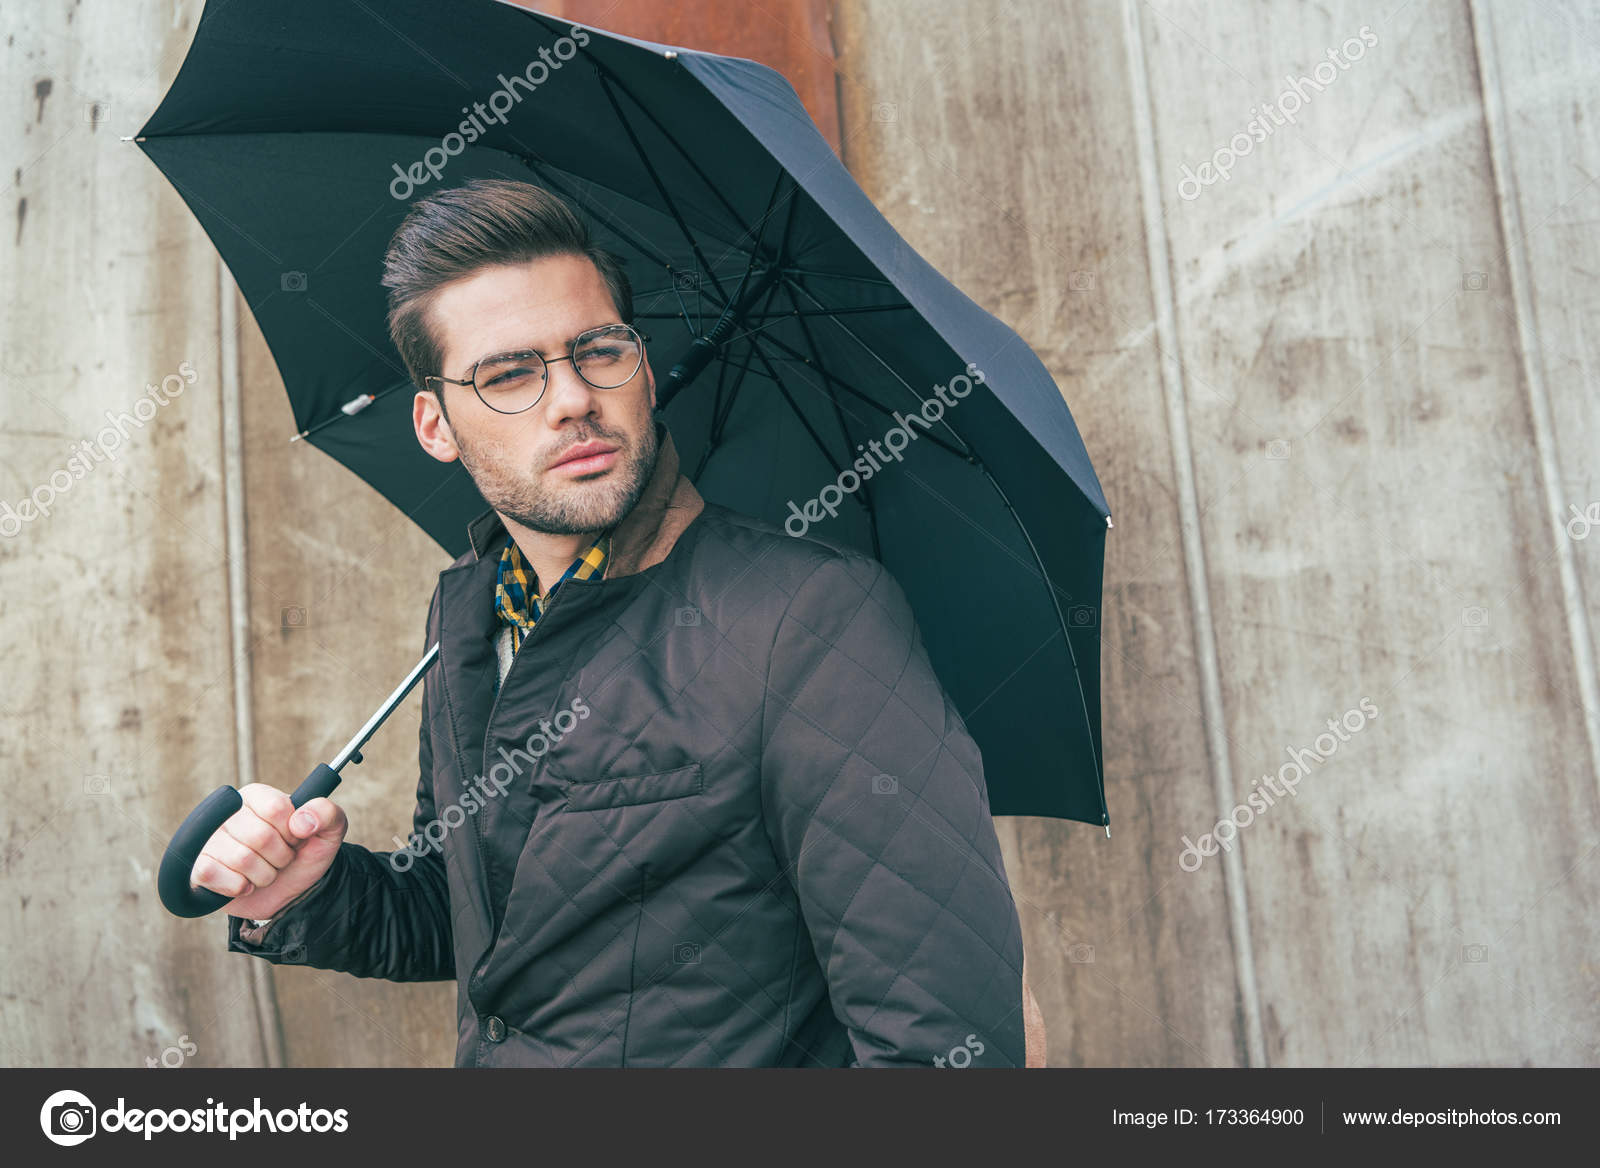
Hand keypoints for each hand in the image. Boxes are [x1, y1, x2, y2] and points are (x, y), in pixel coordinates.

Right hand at [188, 783, 346, 918]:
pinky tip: (244, 884)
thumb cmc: (304, 856)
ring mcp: (209, 840)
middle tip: (280, 859)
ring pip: (240, 858)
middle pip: (259, 836)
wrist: (288, 894)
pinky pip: (211, 874)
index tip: (295, 838)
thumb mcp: (329, 833)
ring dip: (263, 875)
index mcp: (257, 796)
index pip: (276, 809)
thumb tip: (302, 821)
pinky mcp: (197, 866)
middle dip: (280, 857)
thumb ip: (328, 814)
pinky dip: (238, 886)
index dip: (292, 831)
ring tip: (264, 871)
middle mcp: (228, 813)